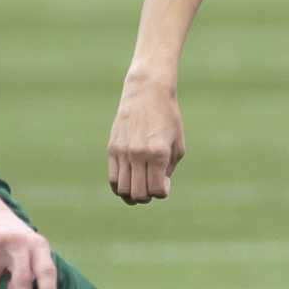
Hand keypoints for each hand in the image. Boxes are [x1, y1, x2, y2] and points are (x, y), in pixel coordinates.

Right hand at [107, 77, 184, 203]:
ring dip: (133, 194)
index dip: (163, 192)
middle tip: (152, 186)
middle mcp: (138, 154)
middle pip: (138, 194)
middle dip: (147, 197)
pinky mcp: (112, 149)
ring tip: (140, 185)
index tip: (165, 182)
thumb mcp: (177, 145)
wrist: (146, 92)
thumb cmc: (167, 118)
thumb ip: (168, 170)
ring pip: (123, 190)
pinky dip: (120, 187)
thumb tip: (156, 189)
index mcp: (158, 153)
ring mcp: (123, 152)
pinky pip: (113, 179)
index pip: (157, 190)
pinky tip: (129, 181)